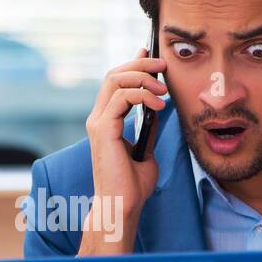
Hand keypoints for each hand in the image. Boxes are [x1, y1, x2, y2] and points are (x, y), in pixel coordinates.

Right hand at [85, 46, 166, 210]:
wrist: (123, 206)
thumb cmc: (132, 186)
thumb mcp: (146, 151)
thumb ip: (148, 129)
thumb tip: (158, 110)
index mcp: (106, 122)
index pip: (115, 82)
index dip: (133, 64)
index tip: (151, 55)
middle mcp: (98, 118)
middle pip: (114, 74)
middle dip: (140, 64)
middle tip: (163, 65)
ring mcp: (98, 122)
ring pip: (115, 79)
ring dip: (143, 77)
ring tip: (163, 89)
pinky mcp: (103, 129)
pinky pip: (122, 97)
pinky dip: (143, 95)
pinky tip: (159, 105)